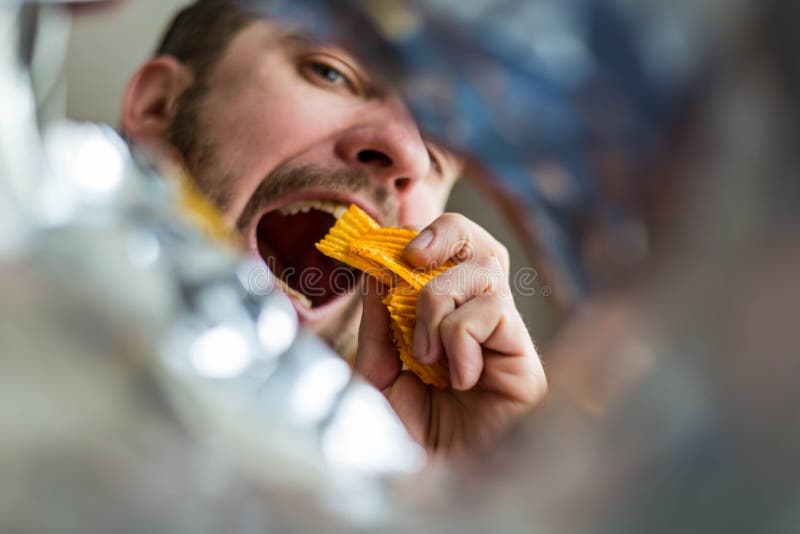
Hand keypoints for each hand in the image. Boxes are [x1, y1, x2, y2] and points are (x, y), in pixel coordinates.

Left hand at [355, 213, 546, 456]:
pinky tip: (458, 377)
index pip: (447, 255)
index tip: (382, 247)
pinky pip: (494, 311)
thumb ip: (378, 325)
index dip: (421, 238)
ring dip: (439, 301)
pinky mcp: (524, 358)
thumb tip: (378, 274)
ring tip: (425, 354)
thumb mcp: (376, 375)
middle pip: (481, 245)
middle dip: (447, 233)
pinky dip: (461, 334)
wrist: (433, 488)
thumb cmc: (406, 439)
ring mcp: (503, 338)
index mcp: (444, 320)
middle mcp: (478, 322)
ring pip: (485, 270)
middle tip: (413, 255)